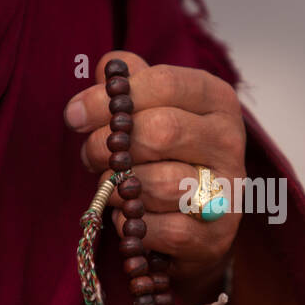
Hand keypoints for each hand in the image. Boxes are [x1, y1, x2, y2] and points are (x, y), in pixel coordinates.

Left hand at [63, 51, 245, 301]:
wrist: (194, 222)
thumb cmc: (165, 155)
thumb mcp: (150, 109)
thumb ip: (128, 84)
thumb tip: (102, 70)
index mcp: (215, 100)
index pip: (163, 84)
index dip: (109, 99)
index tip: (74, 115)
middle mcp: (230, 140)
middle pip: (163, 131)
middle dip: (109, 146)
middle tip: (88, 156)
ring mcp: (229, 189)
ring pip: (162, 184)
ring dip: (120, 189)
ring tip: (112, 188)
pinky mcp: (219, 234)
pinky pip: (165, 229)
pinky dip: (135, 225)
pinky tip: (129, 217)